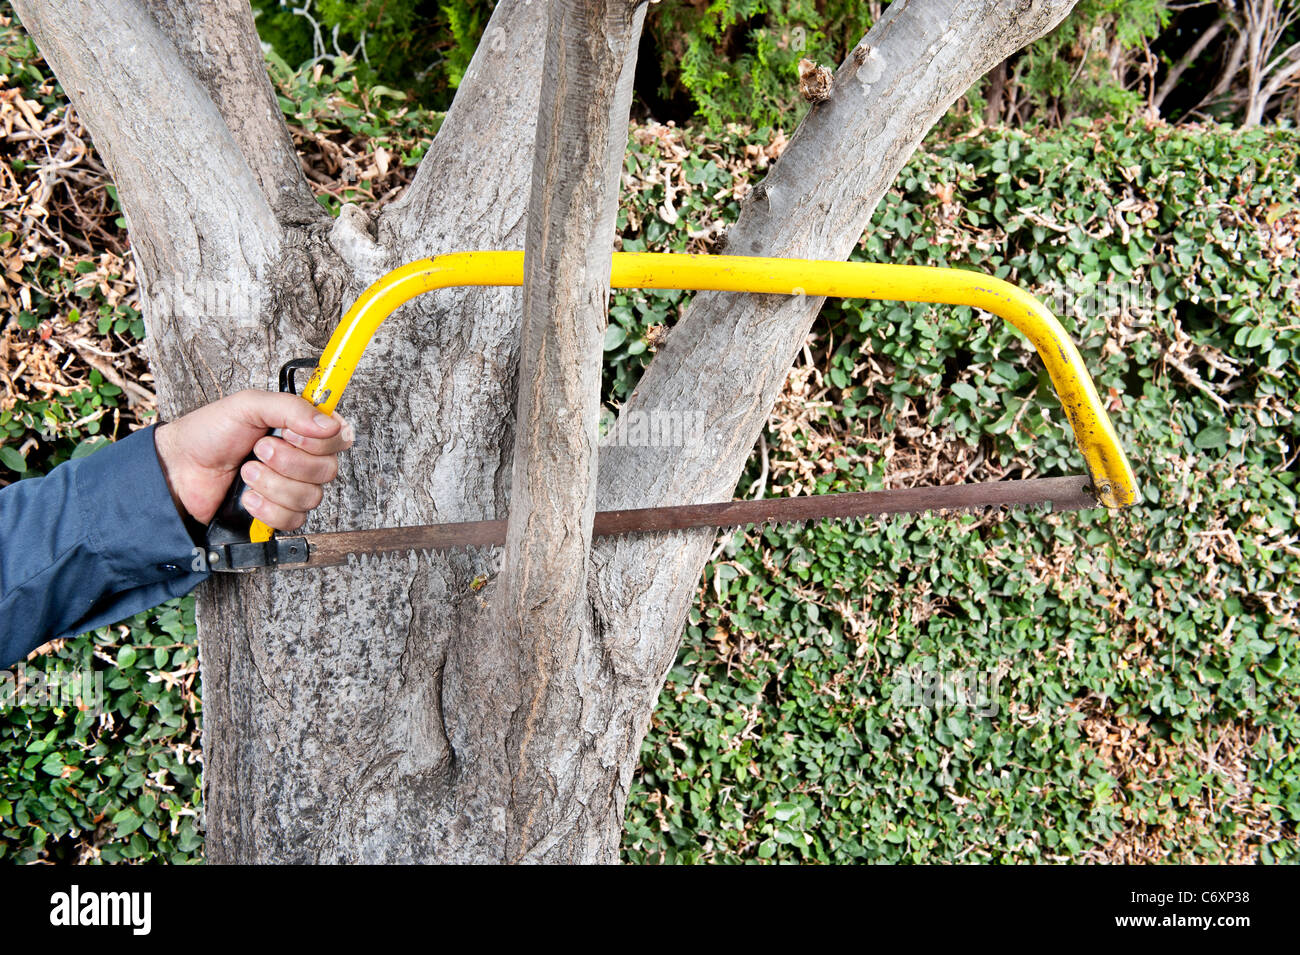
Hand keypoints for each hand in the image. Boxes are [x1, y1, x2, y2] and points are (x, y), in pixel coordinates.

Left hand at [153, 390, 353, 529]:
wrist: (179, 470)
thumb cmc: (209, 434)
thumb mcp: (248, 405)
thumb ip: (290, 407)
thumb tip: (328, 423)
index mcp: (301, 430)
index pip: (340, 438)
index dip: (320, 441)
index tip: (290, 434)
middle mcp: (302, 460)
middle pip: (328, 471)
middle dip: (288, 462)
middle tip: (258, 450)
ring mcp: (291, 488)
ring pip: (310, 497)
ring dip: (272, 485)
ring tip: (246, 472)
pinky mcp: (278, 514)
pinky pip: (293, 519)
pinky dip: (266, 509)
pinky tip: (247, 496)